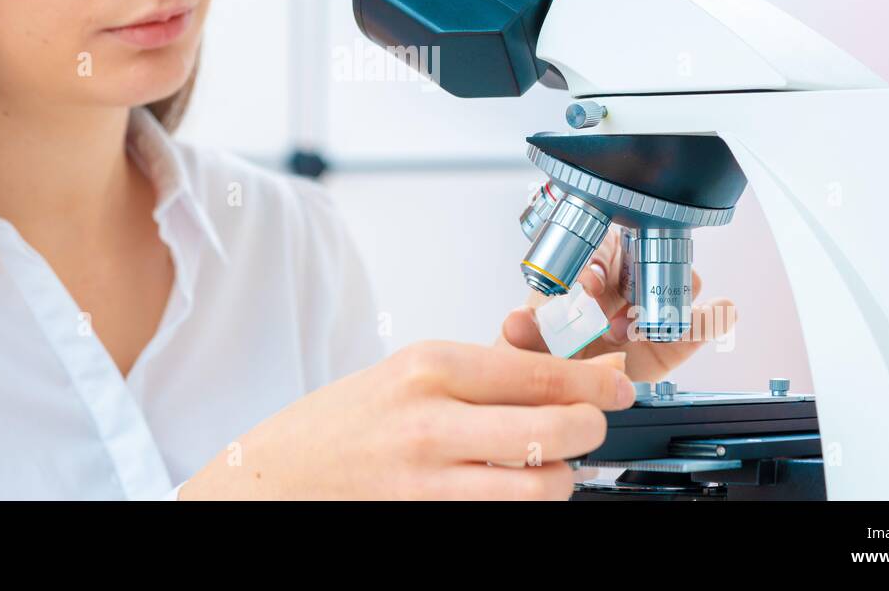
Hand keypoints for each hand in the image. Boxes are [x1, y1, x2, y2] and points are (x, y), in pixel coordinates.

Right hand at [177, 340, 633, 499]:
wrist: (274, 479)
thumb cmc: (338, 423)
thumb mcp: (404, 373)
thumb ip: (480, 372)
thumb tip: (561, 368)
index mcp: (427, 368)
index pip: (538, 373)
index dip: (592, 383)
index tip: (614, 386)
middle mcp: (430, 424)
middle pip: (552, 430)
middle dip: (588, 430)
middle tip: (588, 426)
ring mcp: (428, 483)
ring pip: (541, 487)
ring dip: (559, 479)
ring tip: (546, 467)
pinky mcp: (428, 522)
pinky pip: (506, 519)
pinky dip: (521, 507)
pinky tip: (507, 491)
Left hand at [498, 225, 736, 381]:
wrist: (556, 398)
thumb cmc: (537, 357)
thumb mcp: (525, 344)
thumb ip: (525, 333)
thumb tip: (516, 321)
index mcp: (584, 274)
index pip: (602, 246)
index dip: (601, 259)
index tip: (590, 283)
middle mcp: (622, 288)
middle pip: (651, 257)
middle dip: (642, 276)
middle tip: (622, 312)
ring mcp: (649, 313)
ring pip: (679, 285)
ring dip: (670, 298)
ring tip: (648, 328)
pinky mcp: (672, 345)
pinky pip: (700, 325)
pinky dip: (711, 318)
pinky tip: (715, 314)